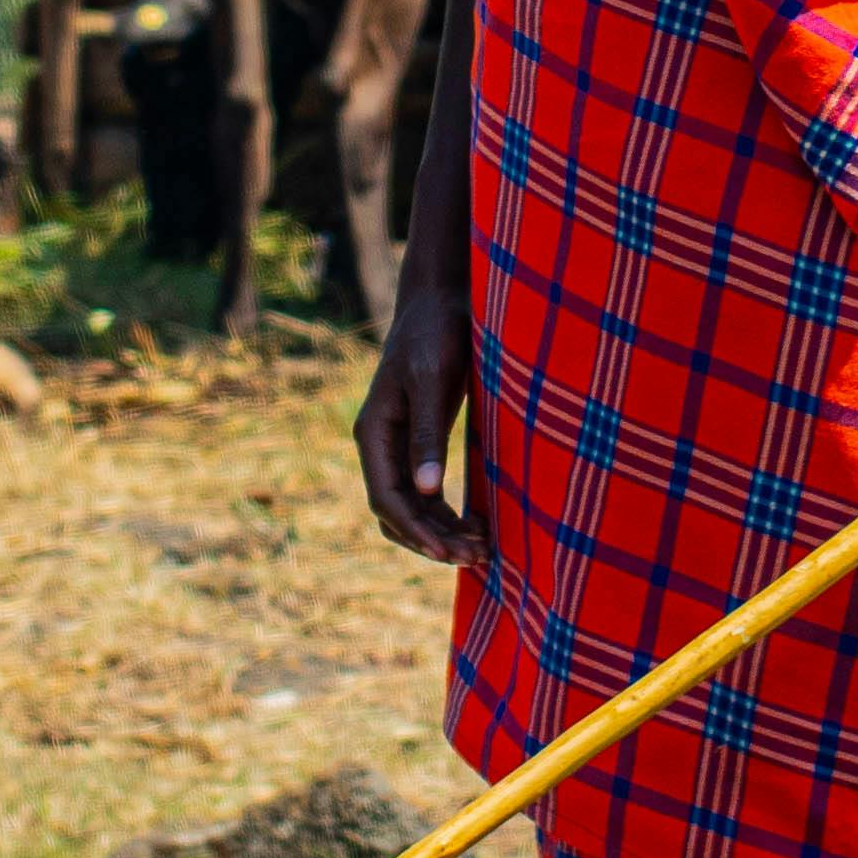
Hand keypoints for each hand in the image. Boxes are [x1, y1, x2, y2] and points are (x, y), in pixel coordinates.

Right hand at [355, 275, 485, 566]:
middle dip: (433, 539)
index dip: (416, 530)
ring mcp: (399, 446)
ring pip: (412, 508)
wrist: (443, 300)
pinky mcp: (421, 443)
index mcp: (374, 431)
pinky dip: (448, 514)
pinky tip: (478, 525)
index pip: (387, 498)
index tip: (449, 552)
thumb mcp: (433, 380)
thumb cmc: (437, 333)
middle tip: (478, 557)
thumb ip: (428, 434)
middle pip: (397, 512)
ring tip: (483, 550)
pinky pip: (426, 494)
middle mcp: (380, 444)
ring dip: (442, 532)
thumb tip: (425, 491)